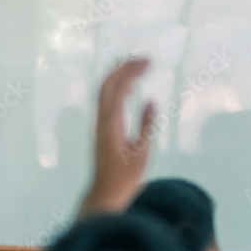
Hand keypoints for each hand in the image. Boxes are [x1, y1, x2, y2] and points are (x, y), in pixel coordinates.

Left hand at [83, 58, 156, 214]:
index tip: (150, 63)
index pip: (119, 88)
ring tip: (138, 66)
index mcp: (111, 123)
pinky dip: (117, 86)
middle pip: (107, 83)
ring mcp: (98, 122)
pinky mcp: (101, 127)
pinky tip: (131, 87)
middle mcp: (101, 119)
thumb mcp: (142, 152)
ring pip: (104, 89)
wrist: (105, 191)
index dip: (133, 72)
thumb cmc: (125, 176)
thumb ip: (146, 125)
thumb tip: (151, 101)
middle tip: (146, 59)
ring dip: (119, 74)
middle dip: (125, 66)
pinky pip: (105, 98)